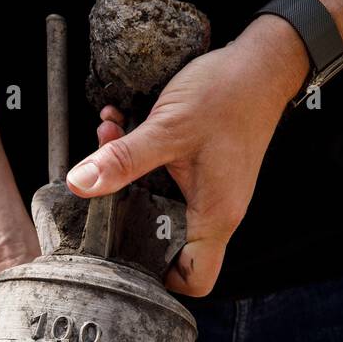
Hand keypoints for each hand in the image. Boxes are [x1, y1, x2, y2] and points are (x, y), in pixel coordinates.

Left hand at [66, 16, 308, 296]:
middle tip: (106, 186)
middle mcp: (216, 211)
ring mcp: (210, 191)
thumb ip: (122, 160)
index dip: (161, 279)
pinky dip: (141, 157)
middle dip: (128, 213)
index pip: (195, 279)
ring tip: (109, 140)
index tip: (127, 254)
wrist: (262, 62)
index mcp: (215, 216)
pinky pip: (165, 177)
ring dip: (129, 176)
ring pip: (160, 203)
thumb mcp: (167, 130)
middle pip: (168, 242)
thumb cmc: (229, 95)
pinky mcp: (203, 170)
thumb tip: (80, 184)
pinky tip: (122, 125)